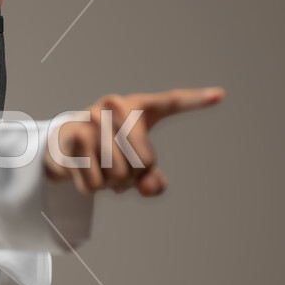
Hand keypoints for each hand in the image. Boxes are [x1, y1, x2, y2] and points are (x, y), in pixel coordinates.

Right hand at [44, 87, 225, 196]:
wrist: (64, 145)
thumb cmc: (107, 151)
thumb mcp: (134, 165)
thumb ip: (152, 180)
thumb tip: (150, 188)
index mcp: (137, 106)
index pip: (171, 102)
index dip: (195, 101)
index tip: (220, 96)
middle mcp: (115, 105)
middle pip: (144, 161)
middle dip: (133, 177)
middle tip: (119, 169)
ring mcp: (92, 118)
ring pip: (119, 175)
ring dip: (112, 184)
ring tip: (101, 168)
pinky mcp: (73, 136)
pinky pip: (96, 183)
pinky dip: (94, 187)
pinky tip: (86, 172)